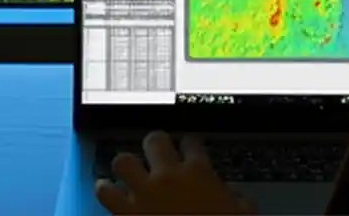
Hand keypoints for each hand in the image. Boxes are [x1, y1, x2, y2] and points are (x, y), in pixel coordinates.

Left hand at [95, 131, 254, 214]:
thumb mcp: (244, 214)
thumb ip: (238, 200)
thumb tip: (234, 197)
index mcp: (199, 172)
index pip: (191, 142)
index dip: (189, 145)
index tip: (188, 149)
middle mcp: (168, 175)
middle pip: (155, 140)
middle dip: (156, 146)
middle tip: (157, 155)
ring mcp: (144, 192)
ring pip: (123, 160)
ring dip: (125, 166)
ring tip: (128, 171)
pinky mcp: (126, 212)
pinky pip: (106, 192)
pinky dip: (105, 189)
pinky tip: (106, 188)